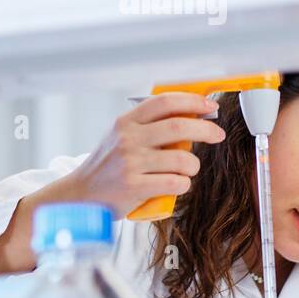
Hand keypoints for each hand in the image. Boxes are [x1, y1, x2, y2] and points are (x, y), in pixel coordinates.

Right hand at [52, 92, 225, 213]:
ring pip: (182, 158)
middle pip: (179, 126)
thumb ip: (148, 127)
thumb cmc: (107, 167)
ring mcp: (130, 163)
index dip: (192, 102)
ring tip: (188, 169)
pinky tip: (179, 184)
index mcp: (126, 122)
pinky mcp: (134, 186)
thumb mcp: (120, 138)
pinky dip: (184, 184)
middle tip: (218, 135)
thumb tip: (192, 118)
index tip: (209, 106)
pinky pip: (175, 182)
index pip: (164, 102)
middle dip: (206, 129)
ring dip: (193, 165)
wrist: (81, 196)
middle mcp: (128, 139)